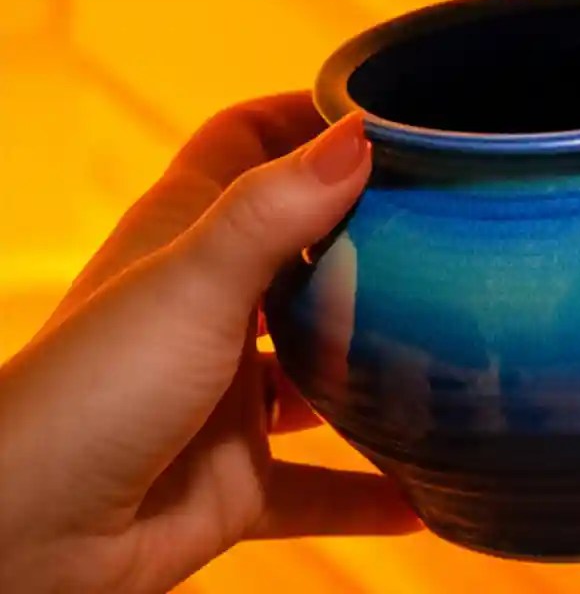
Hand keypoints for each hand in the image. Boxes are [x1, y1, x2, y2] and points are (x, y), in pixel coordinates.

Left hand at [0, 94, 419, 593]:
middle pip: (300, 248)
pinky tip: (428, 495)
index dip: (305, 116)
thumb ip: (274, 211)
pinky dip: (371, 491)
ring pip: (320, 365)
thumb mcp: (192, 282)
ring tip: (463, 347)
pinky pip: (322, 484)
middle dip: (370, 236)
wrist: (35, 537)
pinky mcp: (242, 473)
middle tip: (456, 227)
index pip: (246, 142)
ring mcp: (230, 391)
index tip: (391, 118)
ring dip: (379, 362)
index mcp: (187, 235)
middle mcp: (212, 306)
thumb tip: (362, 134)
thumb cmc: (99, 387)